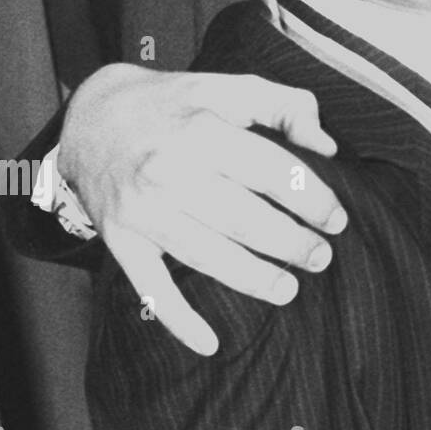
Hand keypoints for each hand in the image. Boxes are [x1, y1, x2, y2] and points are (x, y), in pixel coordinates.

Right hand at [61, 64, 344, 356]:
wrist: (93, 118)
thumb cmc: (179, 104)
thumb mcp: (233, 86)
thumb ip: (288, 106)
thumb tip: (328, 145)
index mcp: (203, 130)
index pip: (273, 171)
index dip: (313, 198)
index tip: (337, 219)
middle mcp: (169, 172)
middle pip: (245, 219)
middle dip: (292, 244)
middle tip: (321, 257)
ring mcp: (143, 211)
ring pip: (207, 256)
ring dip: (254, 279)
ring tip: (290, 289)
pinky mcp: (121, 240)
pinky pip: (151, 289)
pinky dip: (180, 320)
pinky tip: (211, 343)